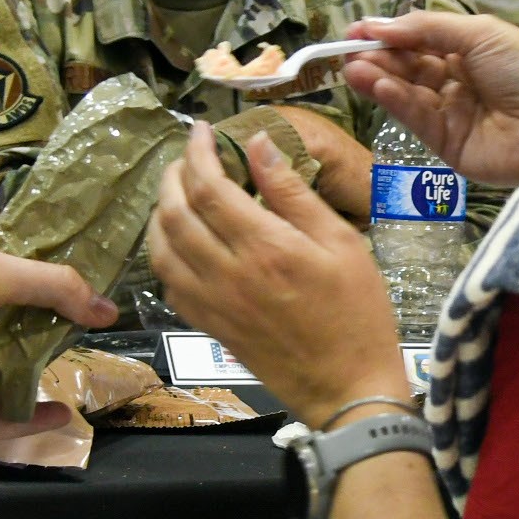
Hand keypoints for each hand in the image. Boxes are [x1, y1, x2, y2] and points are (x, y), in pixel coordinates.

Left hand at [0, 247, 117, 443]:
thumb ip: (50, 287)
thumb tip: (108, 310)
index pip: (4, 304)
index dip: (43, 304)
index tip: (87, 309)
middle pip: (3, 349)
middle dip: (41, 348)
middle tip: (86, 346)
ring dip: (33, 388)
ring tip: (76, 379)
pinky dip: (22, 422)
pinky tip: (59, 414)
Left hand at [149, 123, 410, 427]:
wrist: (348, 387)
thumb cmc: (358, 312)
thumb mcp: (341, 242)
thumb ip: (292, 192)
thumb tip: (258, 144)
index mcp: (264, 247)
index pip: (208, 186)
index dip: (197, 152)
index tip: (201, 131)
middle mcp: (227, 273)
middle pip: (174, 213)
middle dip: (172, 176)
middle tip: (187, 157)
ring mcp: (212, 304)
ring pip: (160, 249)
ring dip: (160, 213)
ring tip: (177, 193)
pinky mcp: (209, 326)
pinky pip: (168, 285)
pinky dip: (164, 255)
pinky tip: (180, 242)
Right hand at [342, 12, 518, 186]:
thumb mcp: (482, 34)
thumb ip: (427, 29)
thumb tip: (378, 25)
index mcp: (469, 51)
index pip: (418, 42)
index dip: (388, 35)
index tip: (356, 31)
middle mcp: (457, 82)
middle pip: (407, 68)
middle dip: (378, 57)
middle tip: (347, 50)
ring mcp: (451, 114)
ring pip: (406, 94)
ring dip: (379, 79)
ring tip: (354, 67)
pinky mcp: (447, 145)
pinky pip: (415, 119)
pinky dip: (395, 101)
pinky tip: (379, 86)